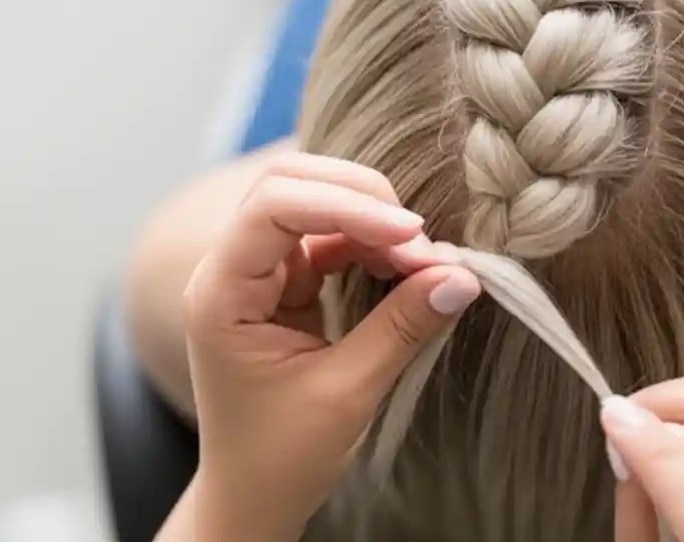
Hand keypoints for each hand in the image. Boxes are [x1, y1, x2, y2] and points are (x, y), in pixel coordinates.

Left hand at [165, 154, 481, 541]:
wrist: (253, 498)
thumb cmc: (280, 458)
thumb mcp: (347, 394)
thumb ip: (402, 328)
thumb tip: (463, 276)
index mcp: (220, 293)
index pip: (273, 206)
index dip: (345, 205)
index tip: (410, 235)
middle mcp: (231, 271)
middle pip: (290, 185)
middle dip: (362, 197)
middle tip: (421, 240)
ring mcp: (258, 274)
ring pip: (315, 205)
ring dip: (374, 221)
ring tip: (426, 261)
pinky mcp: (286, 284)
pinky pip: (332, 239)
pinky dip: (374, 245)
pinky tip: (409, 267)